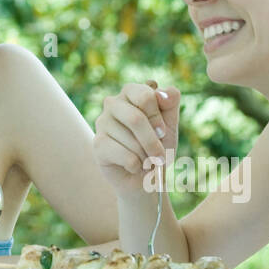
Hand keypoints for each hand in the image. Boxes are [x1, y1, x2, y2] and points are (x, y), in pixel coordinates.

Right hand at [93, 80, 180, 196]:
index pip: (145, 96)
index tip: (163, 133)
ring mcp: (102, 122)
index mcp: (130, 92)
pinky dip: (136, 165)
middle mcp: (112, 103)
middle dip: (152, 142)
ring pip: (131, 140)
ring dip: (146, 156)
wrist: (145, 177)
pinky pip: (124, 155)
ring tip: (145, 160)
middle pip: (135, 119)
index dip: (158, 118)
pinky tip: (134, 166)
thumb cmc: (156, 146)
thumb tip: (164, 92)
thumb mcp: (170, 124)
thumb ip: (170, 103)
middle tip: (159, 155)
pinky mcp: (97, 144)